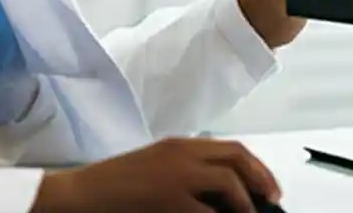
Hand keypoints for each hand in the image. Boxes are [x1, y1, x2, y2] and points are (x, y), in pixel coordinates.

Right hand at [30, 137, 280, 212]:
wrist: (81, 194)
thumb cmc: (114, 185)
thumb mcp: (156, 168)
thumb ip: (188, 172)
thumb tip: (224, 191)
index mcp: (180, 145)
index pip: (232, 149)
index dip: (258, 169)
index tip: (269, 189)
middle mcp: (182, 154)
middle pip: (237, 159)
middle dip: (262, 181)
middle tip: (271, 202)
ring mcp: (175, 177)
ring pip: (229, 183)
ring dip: (245, 204)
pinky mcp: (168, 200)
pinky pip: (207, 212)